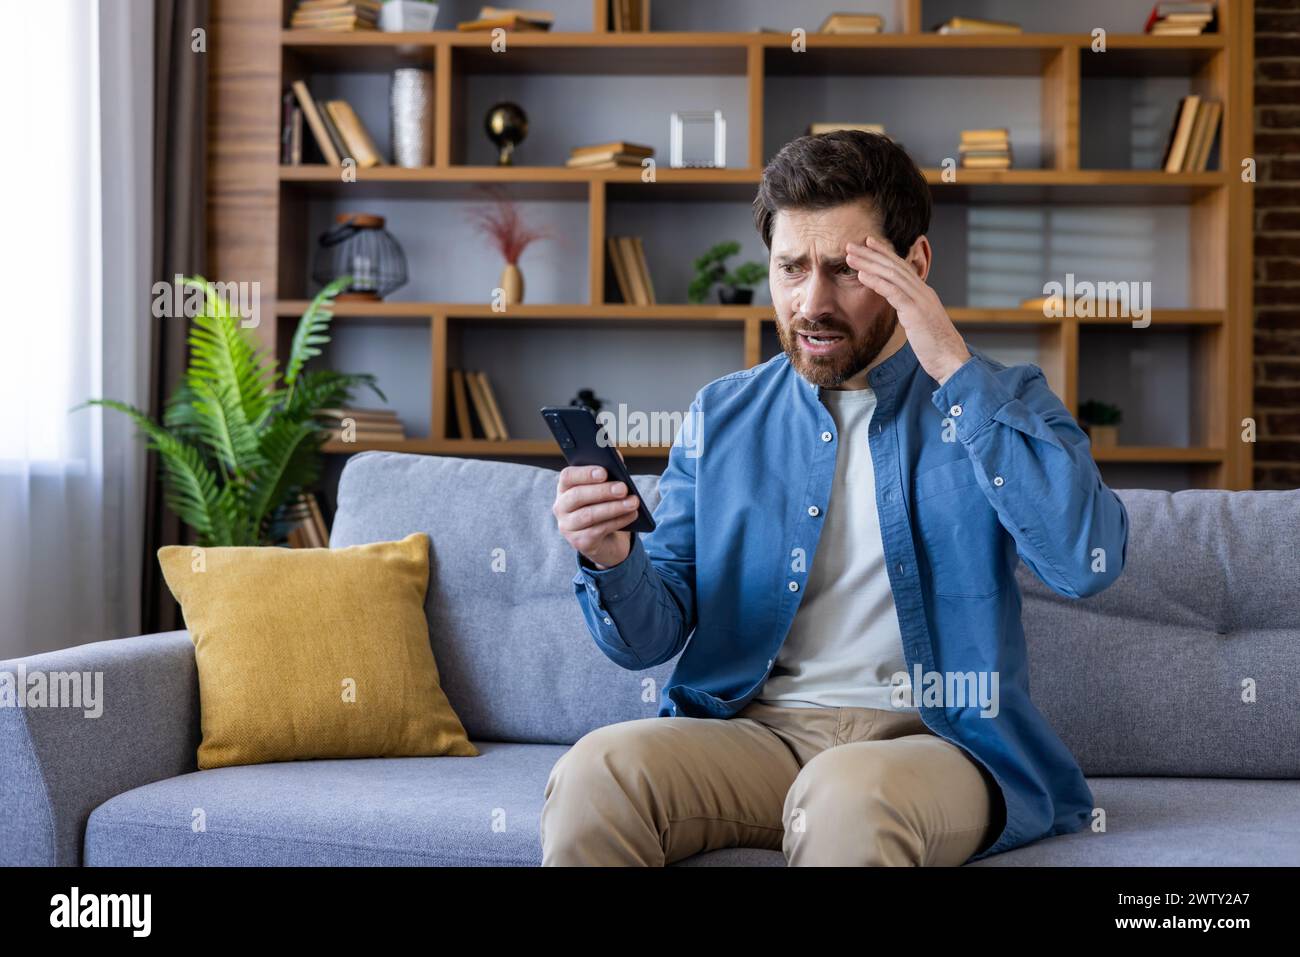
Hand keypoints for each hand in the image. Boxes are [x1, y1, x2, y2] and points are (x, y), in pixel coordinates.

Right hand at [553, 456, 638, 569]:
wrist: (606, 540)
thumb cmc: (604, 507)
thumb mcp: (605, 489)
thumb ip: (609, 471)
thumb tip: (618, 457)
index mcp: (565, 488)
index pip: (567, 477)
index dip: (585, 473)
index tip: (604, 472)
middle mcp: (561, 507)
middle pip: (577, 496)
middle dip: (603, 491)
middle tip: (623, 488)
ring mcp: (568, 526)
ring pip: (589, 515)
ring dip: (614, 507)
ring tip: (633, 502)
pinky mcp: (580, 543)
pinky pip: (598, 530)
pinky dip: (618, 521)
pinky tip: (632, 515)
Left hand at [845, 236, 970, 385]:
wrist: (951, 360)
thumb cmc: (935, 347)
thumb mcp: (921, 324)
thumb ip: (910, 312)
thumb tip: (900, 308)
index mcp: (924, 293)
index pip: (902, 268)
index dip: (884, 254)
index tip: (868, 244)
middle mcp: (923, 291)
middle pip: (894, 266)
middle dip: (872, 253)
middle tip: (852, 244)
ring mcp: (920, 300)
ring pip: (892, 275)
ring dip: (869, 264)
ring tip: (851, 256)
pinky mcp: (916, 312)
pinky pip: (893, 292)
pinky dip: (876, 281)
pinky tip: (861, 275)